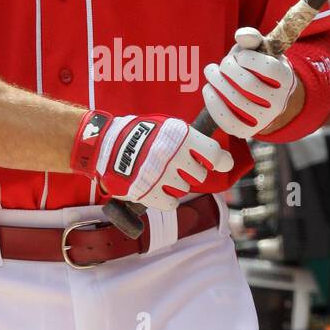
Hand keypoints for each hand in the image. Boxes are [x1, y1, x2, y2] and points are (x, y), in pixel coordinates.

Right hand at [71, 110, 233, 211]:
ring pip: (184, 189)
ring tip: (160, 173)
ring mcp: (160, 175)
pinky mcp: (148, 192)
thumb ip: (193, 141)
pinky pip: (171, 203)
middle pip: (200, 176)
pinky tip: (158, 189)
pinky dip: (167, 199)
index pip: (215, 154)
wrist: (106, 145)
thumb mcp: (167, 127)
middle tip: (177, 166)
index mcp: (180, 136)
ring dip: (176, 184)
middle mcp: (173, 155)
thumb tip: (223, 159)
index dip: (220, 161)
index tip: (219, 163)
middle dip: (191, 172)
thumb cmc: (140, 134)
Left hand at [202, 27, 296, 138]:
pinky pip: (227, 121)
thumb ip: (252, 39)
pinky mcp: (246, 132)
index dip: (247, 58)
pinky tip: (208, 89)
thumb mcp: (261, 51)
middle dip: (228, 68)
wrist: (263, 99)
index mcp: (286, 79)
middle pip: (248, 84)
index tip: (239, 56)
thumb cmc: (258, 69)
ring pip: (236, 101)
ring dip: (216, 82)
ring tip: (211, 72)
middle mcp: (278, 102)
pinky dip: (213, 103)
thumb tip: (241, 35)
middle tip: (222, 63)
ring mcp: (264, 119)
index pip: (268, 67)